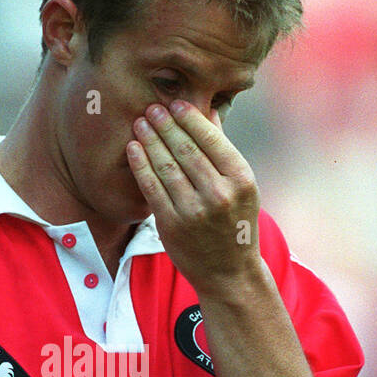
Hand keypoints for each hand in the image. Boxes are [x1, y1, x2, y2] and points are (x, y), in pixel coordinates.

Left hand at [126, 100, 261, 299]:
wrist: (229, 272)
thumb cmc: (235, 223)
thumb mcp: (242, 187)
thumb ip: (223, 150)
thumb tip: (208, 113)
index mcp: (241, 179)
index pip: (211, 139)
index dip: (190, 118)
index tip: (176, 103)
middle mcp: (219, 194)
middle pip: (186, 150)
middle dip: (166, 124)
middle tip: (152, 107)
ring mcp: (194, 211)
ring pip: (166, 166)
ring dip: (150, 140)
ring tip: (140, 122)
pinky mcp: (171, 225)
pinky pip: (152, 188)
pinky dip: (141, 165)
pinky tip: (134, 148)